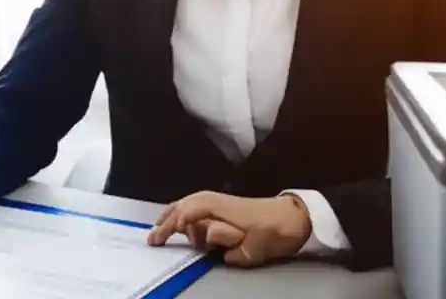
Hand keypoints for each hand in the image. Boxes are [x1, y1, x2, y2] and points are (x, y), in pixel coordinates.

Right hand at [147, 191, 312, 266]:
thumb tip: (206, 235)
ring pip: (188, 204)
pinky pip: (196, 205)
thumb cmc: (273, 232)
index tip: (157, 240)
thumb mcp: (252, 245)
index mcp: (219, 208)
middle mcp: (215, 200)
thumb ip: (226, 242)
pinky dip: (183, 212)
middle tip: (152, 237)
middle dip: (166, 220)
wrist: (294, 218)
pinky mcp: (224, 204)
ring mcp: (219, 200)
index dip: (169, 227)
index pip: (186, 214)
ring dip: (173, 216)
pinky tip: (180, 223)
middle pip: (183, 206)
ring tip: (160, 230)